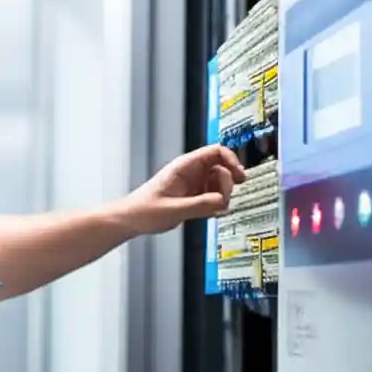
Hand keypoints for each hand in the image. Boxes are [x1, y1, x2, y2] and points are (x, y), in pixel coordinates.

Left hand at [120, 144, 245, 233]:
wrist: (132, 220)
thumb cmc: (144, 210)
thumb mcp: (174, 209)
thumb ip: (199, 205)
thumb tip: (222, 202)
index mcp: (184, 166)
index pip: (216, 151)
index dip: (231, 160)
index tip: (239, 175)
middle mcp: (191, 172)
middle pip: (222, 168)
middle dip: (227, 184)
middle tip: (221, 199)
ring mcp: (194, 184)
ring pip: (220, 183)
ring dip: (222, 196)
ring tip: (211, 209)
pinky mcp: (194, 196)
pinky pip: (214, 196)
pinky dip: (216, 204)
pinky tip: (208, 213)